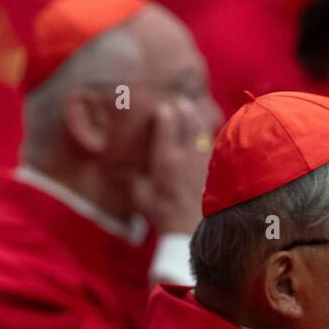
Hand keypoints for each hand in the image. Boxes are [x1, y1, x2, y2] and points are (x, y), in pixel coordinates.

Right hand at [128, 99, 211, 236]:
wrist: (188, 228)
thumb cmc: (160, 213)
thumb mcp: (139, 196)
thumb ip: (130, 178)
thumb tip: (116, 166)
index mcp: (165, 159)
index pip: (166, 123)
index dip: (163, 112)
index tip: (161, 107)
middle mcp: (185, 155)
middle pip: (188, 119)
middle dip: (184, 106)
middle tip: (180, 100)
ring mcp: (201, 159)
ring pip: (203, 126)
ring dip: (198, 115)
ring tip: (194, 106)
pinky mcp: (213, 165)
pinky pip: (212, 140)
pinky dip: (208, 130)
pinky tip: (206, 127)